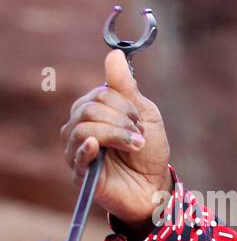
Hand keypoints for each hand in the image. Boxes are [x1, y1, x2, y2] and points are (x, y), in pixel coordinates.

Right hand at [61, 49, 170, 229]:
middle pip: (89, 109)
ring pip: (83, 129)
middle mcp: (80, 127)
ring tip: (136, 145)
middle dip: (121, 120)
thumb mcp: (144, 115)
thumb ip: (126, 87)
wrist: (155, 186)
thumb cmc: (149, 152)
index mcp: (95, 111)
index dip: (124, 105)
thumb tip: (114, 54)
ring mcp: (77, 149)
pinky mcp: (80, 173)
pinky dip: (87, 147)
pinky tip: (98, 146)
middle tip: (140, 137)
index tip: (140, 122)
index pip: (99, 94)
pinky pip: (76, 155)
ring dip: (116, 135)